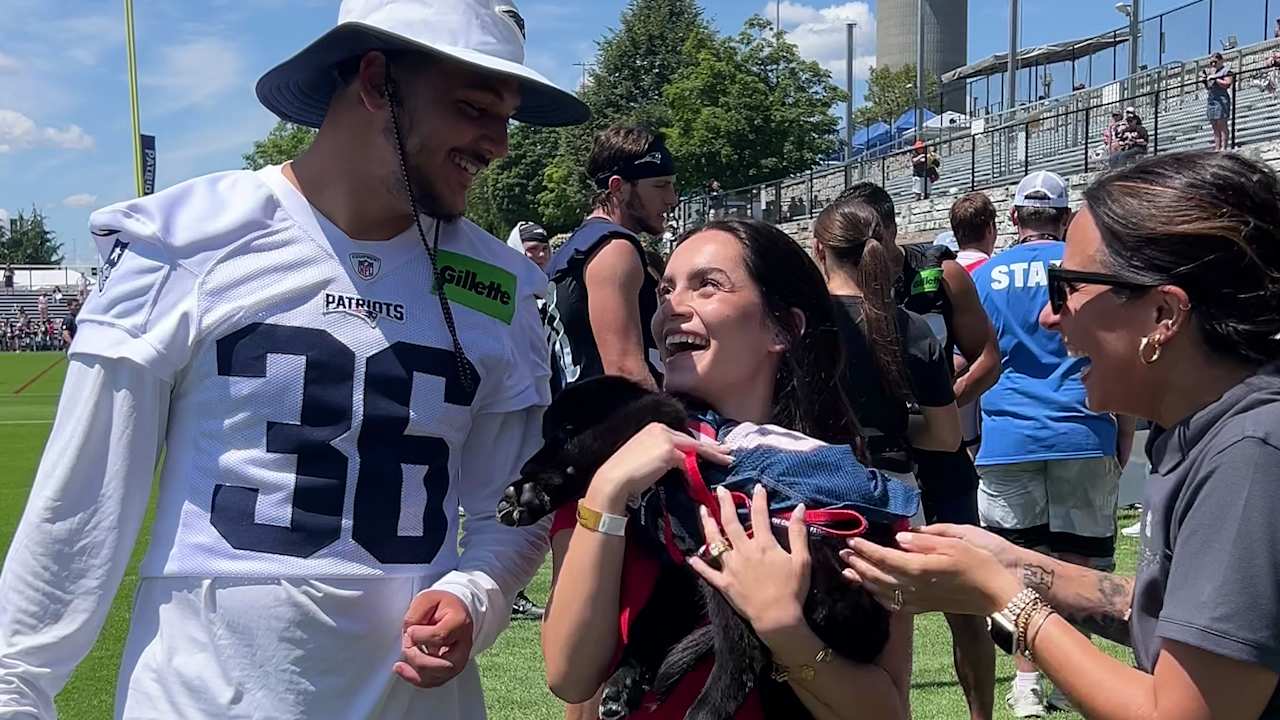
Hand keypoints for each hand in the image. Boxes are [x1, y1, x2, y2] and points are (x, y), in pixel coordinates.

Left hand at [394, 590, 474, 688]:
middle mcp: (464, 644)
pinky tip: (404, 670)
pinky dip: (417, 679)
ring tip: (402, 662)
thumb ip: (415, 615)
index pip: (440, 637)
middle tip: (407, 645)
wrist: (456, 610)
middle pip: (445, 665)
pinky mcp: (452, 668)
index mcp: (459, 622)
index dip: (420, 636)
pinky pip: (435, 681)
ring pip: (440, 677)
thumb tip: (409, 636)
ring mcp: (460, 659)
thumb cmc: (442, 604)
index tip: (411, 630)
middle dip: (418, 659)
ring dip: (416, 672)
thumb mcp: (426, 599)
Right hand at [586, 423, 731, 511]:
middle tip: (727, 450)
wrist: (614, 479)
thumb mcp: (645, 457)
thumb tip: (679, 462)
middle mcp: (661, 429)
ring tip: (727, 459)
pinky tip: (712, 469)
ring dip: (713, 454)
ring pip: (695, 448)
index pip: (681, 436)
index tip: (711, 448)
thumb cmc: (626, 473)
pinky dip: (701, 466)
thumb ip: (662, 455)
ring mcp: (665, 439)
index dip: (697, 444)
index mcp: (654, 428)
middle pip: (692, 440)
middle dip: (711, 446)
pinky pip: (689, 460)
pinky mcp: (669, 451)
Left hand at [688, 485, 809, 644]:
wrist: (777, 618)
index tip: (757, 486)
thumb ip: (798, 532)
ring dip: (707, 525)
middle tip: (720, 490)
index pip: (759, 515)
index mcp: (763, 544)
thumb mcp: (802, 559)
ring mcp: (731, 567)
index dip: (758, 499)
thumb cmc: (792, 589)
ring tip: (702, 511)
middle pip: (730, 523)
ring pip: (715, 542)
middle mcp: (743, 551)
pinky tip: (692, 558)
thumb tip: (799, 507)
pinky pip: (708, 572)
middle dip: (724, 504)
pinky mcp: (724, 583)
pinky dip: (699, 565)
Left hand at [840, 529, 1021, 616]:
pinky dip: (877, 596)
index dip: (865, 549)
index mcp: (920, 568)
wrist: (996, 594)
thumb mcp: (955, 542)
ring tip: (848, 570)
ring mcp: (918, 600)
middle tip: (843, 553)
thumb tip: (899, 536)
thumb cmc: (979, 563)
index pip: (884, 558)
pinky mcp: (923, 608)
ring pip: (882, 592)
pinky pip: (893, 605)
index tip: (851, 540)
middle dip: (858, 564)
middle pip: (877, 576)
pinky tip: (872, 589)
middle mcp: (915, 587)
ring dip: (863, 580)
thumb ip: (924, 539)